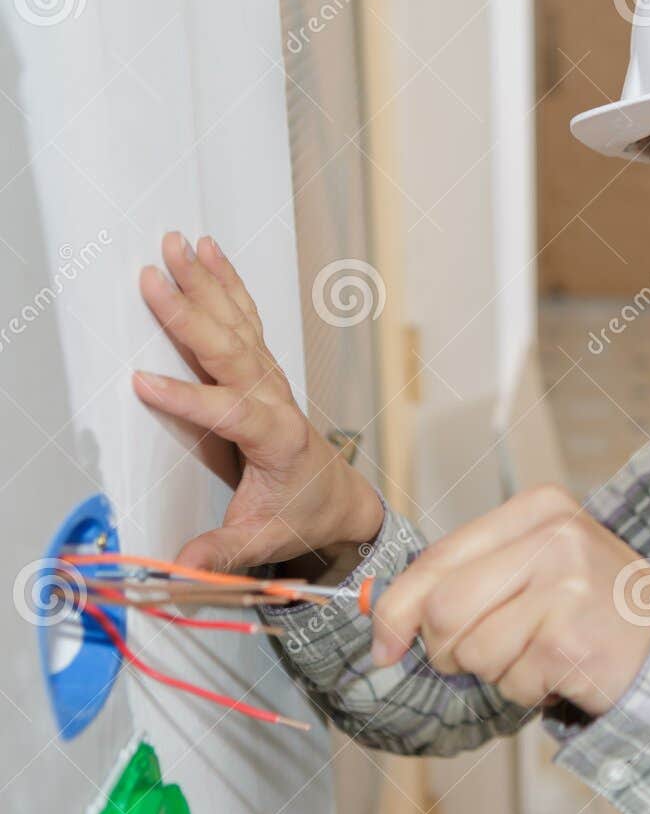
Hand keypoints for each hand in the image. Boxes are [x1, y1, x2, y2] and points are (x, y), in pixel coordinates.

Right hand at [134, 231, 383, 571]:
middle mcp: (277, 401)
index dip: (188, 399)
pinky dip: (225, 285)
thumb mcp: (265, 540)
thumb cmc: (304, 513)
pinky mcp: (264, 372)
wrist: (342, 499)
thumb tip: (182, 568)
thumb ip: (223, 551)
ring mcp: (272, 381)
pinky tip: (206, 253)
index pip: (231, 412)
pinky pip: (244, 321)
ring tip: (178, 245)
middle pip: (232, 352)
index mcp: (279, 440)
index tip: (143, 383)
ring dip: (206, 283)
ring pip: (236, 325)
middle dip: (192, 314)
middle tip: (155, 278)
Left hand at [368, 485, 649, 713]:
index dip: (397, 608)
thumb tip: (386, 624)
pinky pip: (509, 681)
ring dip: (495, 672)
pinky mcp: (570, 637)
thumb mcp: (536, 568)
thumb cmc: (595, 608)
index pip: (438, 557)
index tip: (385, 645)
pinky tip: (560, 670)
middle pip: (443, 608)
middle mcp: (553, 537)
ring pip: (473, 651)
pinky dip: (526, 690)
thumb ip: (469, 579)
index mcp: (538, 510)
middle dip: (448, 649)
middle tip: (480, 656)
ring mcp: (565, 585)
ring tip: (538, 655)